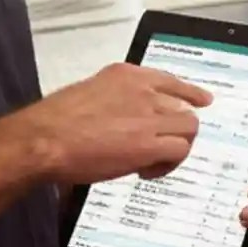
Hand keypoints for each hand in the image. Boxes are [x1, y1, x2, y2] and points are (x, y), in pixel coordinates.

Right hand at [17, 63, 212, 184]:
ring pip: (188, 129)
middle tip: (163, 148)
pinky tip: (146, 172)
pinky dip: (168, 165)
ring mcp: (149, 116)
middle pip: (184, 108)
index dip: (190, 93)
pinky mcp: (149, 143)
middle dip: (178, 130)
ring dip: (175, 147)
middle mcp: (143, 91)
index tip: (202, 100)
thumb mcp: (89, 94)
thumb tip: (124, 118)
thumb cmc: (55, 122)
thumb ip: (114, 100)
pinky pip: (178, 151)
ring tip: (153, 163)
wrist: (45, 139)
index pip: (171, 80)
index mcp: (127, 75)